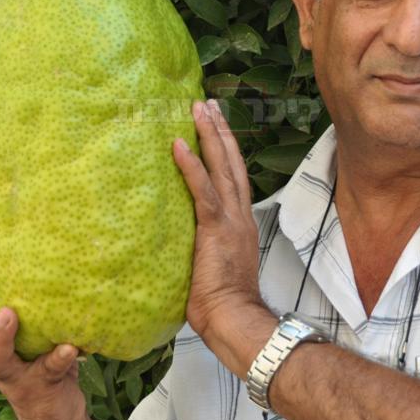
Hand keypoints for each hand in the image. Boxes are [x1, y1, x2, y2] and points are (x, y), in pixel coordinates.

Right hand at [0, 239, 104, 419]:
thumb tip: (37, 242)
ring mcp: (13, 373)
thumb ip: (26, 296)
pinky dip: (57, 357)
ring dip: (0, 335)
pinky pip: (47, 371)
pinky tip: (68, 346)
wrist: (57, 412)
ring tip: (9, 313)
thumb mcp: (29, 324)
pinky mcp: (40, 386)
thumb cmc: (40, 356)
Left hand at [173, 99, 269, 345]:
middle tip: (209, 103)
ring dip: (209, 135)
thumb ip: (205, 245)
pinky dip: (191, 165)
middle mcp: (240, 214)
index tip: (218, 125)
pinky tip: (179, 144)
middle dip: (221, 130)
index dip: (227, 149)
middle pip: (232, 162)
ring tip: (198, 108)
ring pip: (221, 167)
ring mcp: (230, 218)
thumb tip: (185, 240)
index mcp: (241, 222)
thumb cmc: (222, 301)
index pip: (235, 177)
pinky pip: (202, 190)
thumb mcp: (214, 264)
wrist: (234, 316)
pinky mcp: (215, 227)